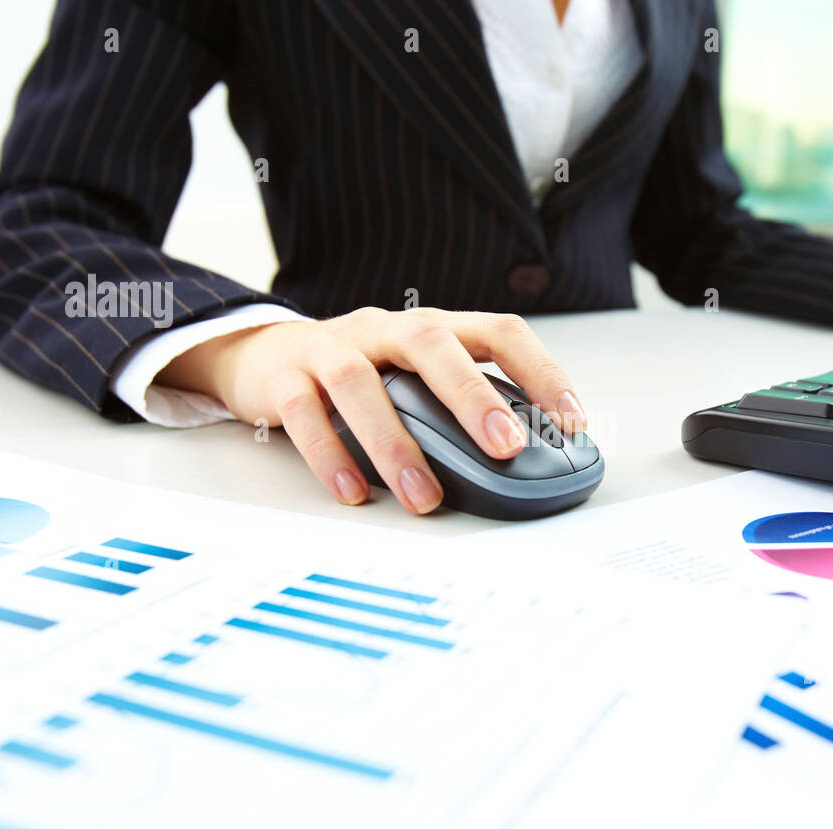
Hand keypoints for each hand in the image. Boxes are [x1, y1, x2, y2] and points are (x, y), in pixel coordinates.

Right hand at [158, 308, 586, 513]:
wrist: (260, 356)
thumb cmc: (358, 376)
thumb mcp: (411, 380)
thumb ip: (456, 408)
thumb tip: (521, 466)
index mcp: (429, 328)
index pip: (497, 331)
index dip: (540, 370)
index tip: (571, 419)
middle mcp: (383, 329)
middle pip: (430, 344)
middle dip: (473, 396)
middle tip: (506, 447)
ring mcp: (330, 347)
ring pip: (360, 383)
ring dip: (396, 443)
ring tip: (425, 496)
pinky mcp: (284, 377)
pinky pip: (306, 413)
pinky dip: (330, 455)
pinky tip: (355, 492)